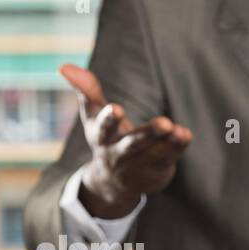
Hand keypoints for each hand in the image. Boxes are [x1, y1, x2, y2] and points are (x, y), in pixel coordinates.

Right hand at [60, 63, 191, 217]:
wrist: (115, 183)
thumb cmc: (105, 139)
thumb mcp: (92, 117)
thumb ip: (86, 92)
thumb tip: (63, 66)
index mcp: (102, 137)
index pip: (104, 128)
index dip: (109, 118)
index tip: (116, 108)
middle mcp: (120, 153)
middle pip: (134, 143)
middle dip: (149, 134)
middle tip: (164, 123)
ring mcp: (140, 165)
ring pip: (155, 152)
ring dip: (168, 141)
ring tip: (179, 129)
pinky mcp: (157, 171)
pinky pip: (169, 158)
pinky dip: (177, 146)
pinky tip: (185, 133)